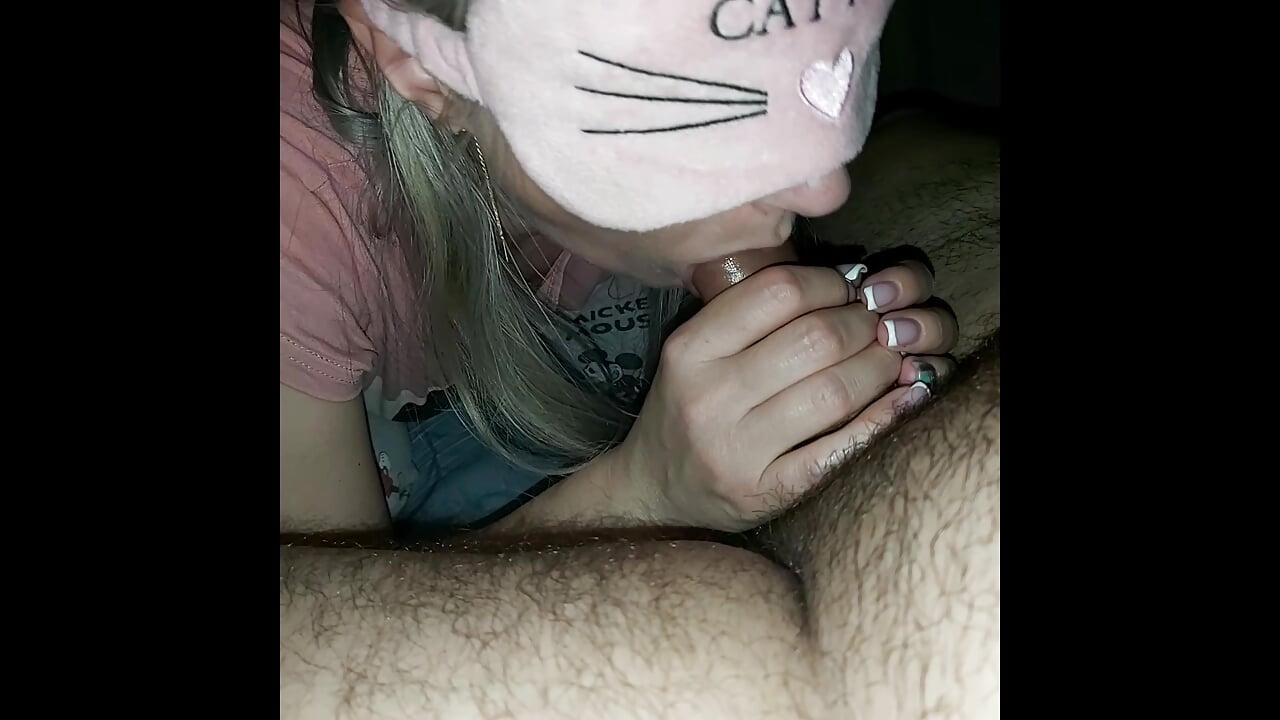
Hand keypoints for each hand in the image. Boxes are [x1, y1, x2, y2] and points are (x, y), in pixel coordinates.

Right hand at [615, 261, 957, 530]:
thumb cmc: (689, 407)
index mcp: (691, 349)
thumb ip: (754, 314)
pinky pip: (839, 449)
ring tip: (894, 359)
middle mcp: (709, 397)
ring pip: (834, 391)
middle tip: (881, 325)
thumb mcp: (699, 351)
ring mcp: (736, 450)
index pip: (777, 292)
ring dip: (881, 367)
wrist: (654, 488)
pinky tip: (908, 398)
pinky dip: (884, 419)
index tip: (850, 288)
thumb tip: (850, 278)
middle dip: (865, 324)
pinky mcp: (766, 492)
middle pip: (815, 338)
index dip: (830, 282)